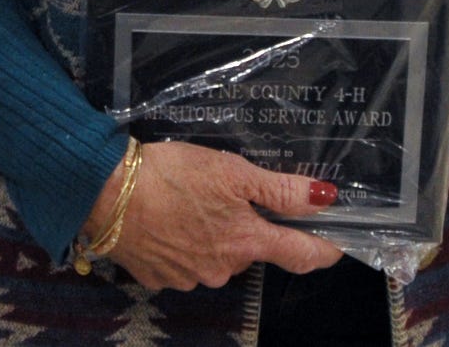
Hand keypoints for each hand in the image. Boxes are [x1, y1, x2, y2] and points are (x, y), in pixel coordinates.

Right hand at [83, 141, 341, 290]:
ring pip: (215, 254)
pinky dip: (182, 240)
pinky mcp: (158, 277)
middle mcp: (222, 269)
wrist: (109, 194)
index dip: (324, 249)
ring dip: (211, 232)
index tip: (339, 243)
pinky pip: (183, 260)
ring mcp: (189, 278)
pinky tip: (167, 216)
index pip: (300, 255)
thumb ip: (279, 189)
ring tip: (189, 199)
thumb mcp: (232, 171)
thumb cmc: (174, 175)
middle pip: (250, 249)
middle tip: (227, 192)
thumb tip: (326, 198)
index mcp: (245, 242)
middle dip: (247, 226)